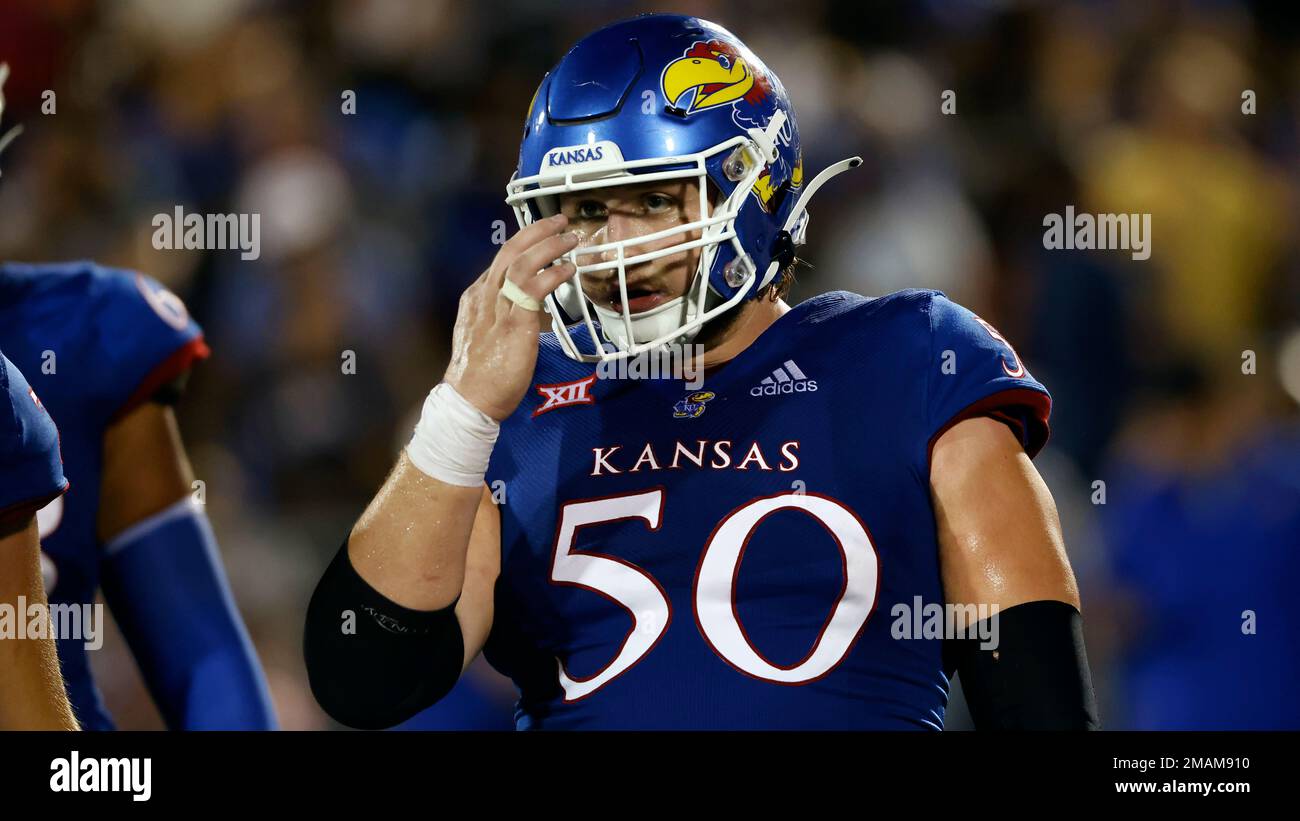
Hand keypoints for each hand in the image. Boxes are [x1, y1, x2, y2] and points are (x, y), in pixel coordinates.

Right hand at [442, 214, 579, 420]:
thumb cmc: (482, 377)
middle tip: (558, 221)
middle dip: (536, 231)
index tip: (542, 236)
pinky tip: (568, 269)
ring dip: (549, 245)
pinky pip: (534, 288)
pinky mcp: (513, 324)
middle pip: (509, 251)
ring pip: (522, 262)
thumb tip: (534, 312)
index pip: (500, 261)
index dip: (523, 244)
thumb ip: (506, 319)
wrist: (469, 400)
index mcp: (476, 299)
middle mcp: (483, 297)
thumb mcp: (488, 337)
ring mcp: (497, 308)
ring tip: (570, 238)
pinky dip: (553, 274)